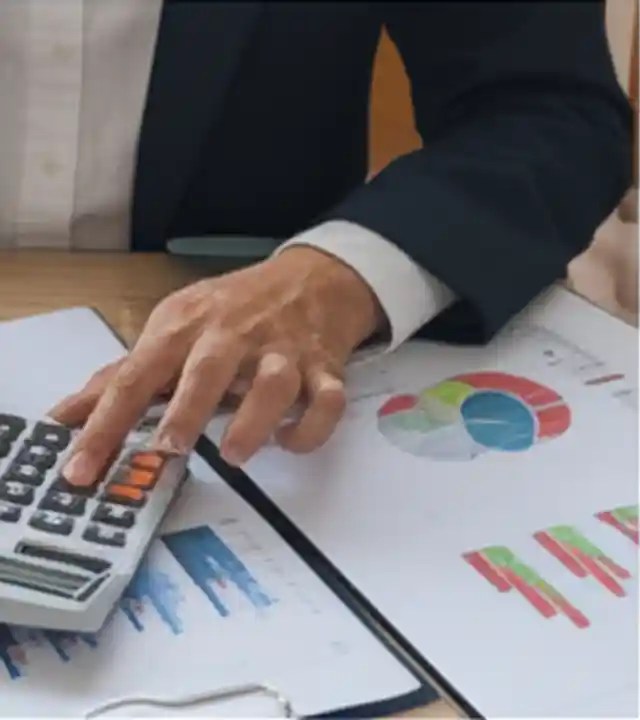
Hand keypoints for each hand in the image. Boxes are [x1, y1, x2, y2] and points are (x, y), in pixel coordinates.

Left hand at [50, 246, 383, 485]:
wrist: (313, 278)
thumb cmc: (236, 309)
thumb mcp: (174, 327)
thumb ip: (123, 375)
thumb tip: (66, 417)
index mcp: (186, 327)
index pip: (135, 376)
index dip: (105, 423)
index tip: (83, 466)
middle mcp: (233, 336)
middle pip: (207, 370)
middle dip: (188, 411)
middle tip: (169, 448)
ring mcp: (282, 352)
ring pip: (274, 383)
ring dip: (255, 420)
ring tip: (235, 454)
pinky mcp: (323, 368)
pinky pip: (327, 399)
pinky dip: (312, 426)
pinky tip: (289, 440)